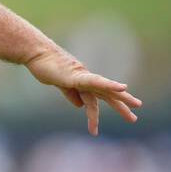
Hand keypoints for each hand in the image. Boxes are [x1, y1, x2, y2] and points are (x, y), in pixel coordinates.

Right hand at [24, 46, 141, 135]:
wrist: (36, 53)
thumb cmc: (46, 66)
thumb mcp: (61, 84)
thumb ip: (71, 94)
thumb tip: (81, 106)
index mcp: (83, 83)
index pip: (102, 95)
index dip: (115, 102)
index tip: (128, 111)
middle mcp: (86, 79)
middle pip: (107, 94)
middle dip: (122, 105)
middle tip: (135, 118)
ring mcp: (82, 77)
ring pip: (104, 91)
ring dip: (118, 103)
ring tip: (133, 112)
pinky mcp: (75, 76)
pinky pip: (95, 82)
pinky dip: (109, 84)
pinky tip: (122, 87)